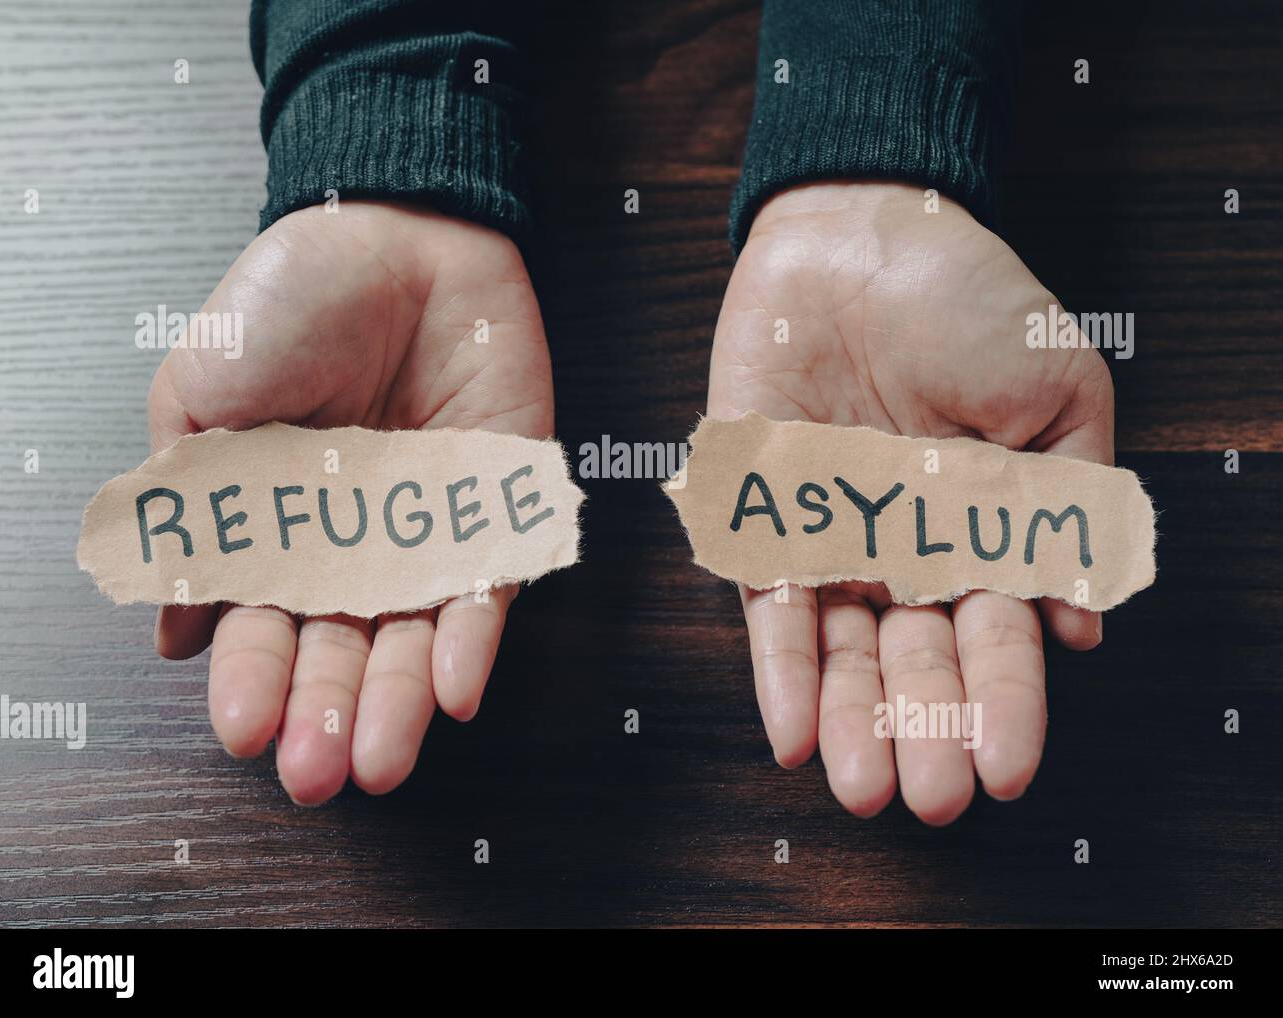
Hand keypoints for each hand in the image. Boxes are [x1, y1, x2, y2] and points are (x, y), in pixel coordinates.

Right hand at [148, 202, 552, 804]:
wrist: (396, 227)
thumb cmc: (291, 301)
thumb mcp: (202, 395)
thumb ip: (187, 509)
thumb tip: (174, 633)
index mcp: (274, 527)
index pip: (262, 625)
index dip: (252, 678)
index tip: (244, 727)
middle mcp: (352, 545)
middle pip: (341, 650)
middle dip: (328, 714)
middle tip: (319, 774)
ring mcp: (427, 530)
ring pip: (416, 638)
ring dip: (401, 702)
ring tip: (384, 760)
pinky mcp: (498, 506)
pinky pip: (490, 584)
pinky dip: (476, 638)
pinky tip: (460, 692)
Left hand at [708, 181, 1112, 823]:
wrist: (863, 233)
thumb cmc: (969, 301)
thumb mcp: (1060, 393)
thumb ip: (1070, 507)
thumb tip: (1083, 625)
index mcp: (982, 532)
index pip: (997, 637)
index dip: (1004, 704)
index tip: (1005, 768)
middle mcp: (905, 554)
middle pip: (914, 662)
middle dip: (923, 728)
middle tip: (929, 794)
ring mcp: (831, 542)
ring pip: (839, 654)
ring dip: (850, 722)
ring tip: (862, 788)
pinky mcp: (761, 519)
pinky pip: (767, 606)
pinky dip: (777, 668)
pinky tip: (790, 732)